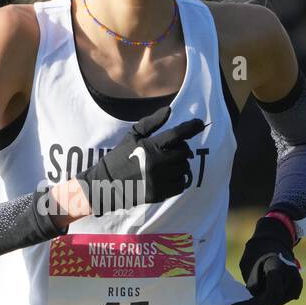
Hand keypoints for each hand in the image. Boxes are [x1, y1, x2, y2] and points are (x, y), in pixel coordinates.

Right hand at [75, 105, 204, 214]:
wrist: (106, 184)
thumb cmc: (120, 157)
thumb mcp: (132, 136)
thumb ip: (151, 123)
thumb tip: (169, 110)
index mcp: (150, 146)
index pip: (177, 134)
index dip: (191, 128)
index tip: (200, 124)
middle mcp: (156, 163)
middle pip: (184, 153)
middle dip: (182, 151)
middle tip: (174, 152)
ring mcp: (158, 180)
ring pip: (184, 169)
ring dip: (181, 166)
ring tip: (169, 165)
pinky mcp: (159, 194)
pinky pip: (181, 185)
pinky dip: (179, 180)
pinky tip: (169, 177)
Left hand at [228, 216, 302, 304]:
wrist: (274, 240)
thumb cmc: (257, 251)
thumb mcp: (247, 265)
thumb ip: (253, 284)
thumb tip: (255, 302)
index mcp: (278, 267)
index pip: (271, 295)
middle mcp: (291, 275)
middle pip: (274, 301)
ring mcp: (296, 280)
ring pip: (278, 301)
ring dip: (265, 304)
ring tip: (250, 302)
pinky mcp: (297, 284)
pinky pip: (283, 298)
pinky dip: (272, 300)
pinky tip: (262, 297)